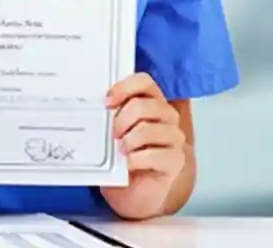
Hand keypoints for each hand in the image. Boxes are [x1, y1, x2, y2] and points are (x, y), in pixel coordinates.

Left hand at [99, 73, 188, 219]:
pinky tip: (129, 164)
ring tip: (121, 150)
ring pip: (148, 129)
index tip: (107, 102)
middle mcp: (166, 116)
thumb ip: (109, 114)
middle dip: (121, 119)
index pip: (144, 81)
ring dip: (128, 141)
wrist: (129, 191)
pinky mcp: (176, 160)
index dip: (124, 87)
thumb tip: (96, 105)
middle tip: (113, 134)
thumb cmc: (120, 157)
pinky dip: (135, 160)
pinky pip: (154, 154)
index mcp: (151, 102)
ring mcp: (174, 138)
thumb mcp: (110, 131)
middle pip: (144, 105)